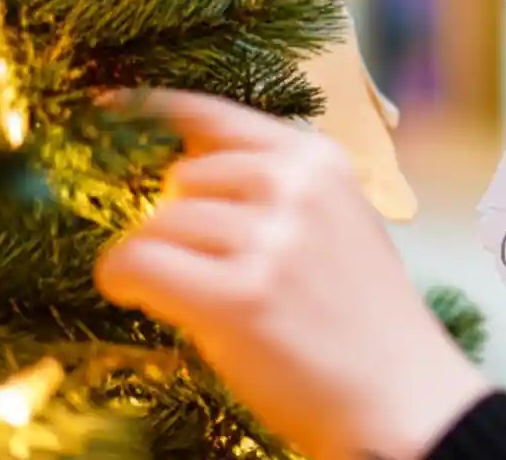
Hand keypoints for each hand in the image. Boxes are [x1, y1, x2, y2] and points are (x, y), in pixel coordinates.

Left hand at [95, 90, 487, 459]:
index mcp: (320, 161)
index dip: (154, 111)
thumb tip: (180, 168)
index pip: (218, 117)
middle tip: (209, 268)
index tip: (106, 109)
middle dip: (178, 222)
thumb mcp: (337, 224)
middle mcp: (295, 187)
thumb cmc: (362, 318)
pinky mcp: (239, 297)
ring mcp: (270, 240)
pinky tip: (140, 298)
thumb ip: (275, 189)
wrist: (399, 395)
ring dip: (159, 261)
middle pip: (181, 178)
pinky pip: (138, 264)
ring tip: (200, 298)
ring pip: (157, 225)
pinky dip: (124, 282)